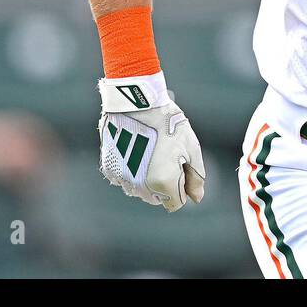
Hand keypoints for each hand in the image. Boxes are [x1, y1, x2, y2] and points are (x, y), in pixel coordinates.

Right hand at [98, 71, 205, 211]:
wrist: (136, 103)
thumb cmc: (168, 123)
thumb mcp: (191, 147)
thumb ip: (196, 176)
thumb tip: (196, 198)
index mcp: (163, 183)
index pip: (176, 203)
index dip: (181, 186)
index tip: (180, 166)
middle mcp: (140, 187)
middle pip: (158, 198)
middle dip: (165, 184)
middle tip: (166, 155)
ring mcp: (122, 179)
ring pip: (140, 190)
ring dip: (147, 178)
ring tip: (150, 150)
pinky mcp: (110, 169)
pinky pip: (124, 179)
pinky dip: (131, 170)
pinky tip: (136, 150)